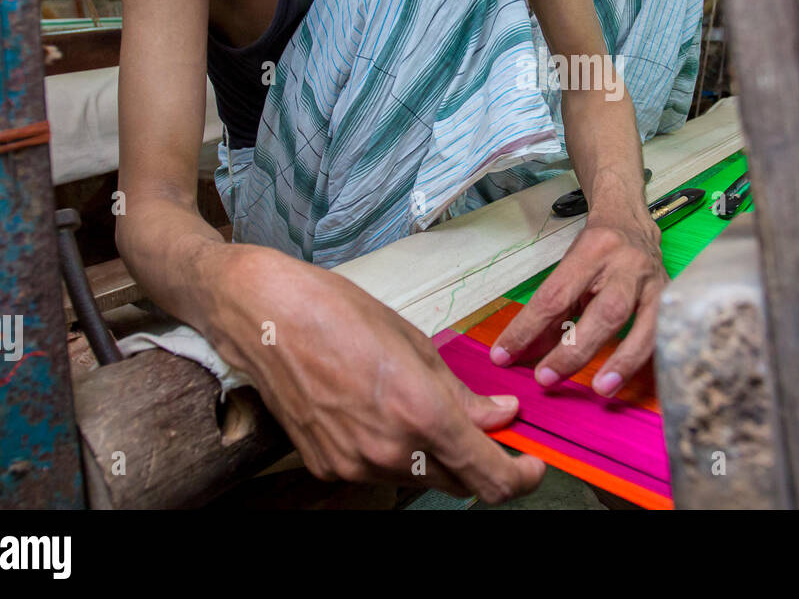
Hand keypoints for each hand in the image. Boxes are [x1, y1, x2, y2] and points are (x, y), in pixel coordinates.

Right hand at [208, 244, 545, 502]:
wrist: (266, 318)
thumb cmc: (338, 315)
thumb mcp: (415, 345)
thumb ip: (462, 394)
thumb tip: (501, 416)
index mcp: (420, 415)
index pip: (489, 478)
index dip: (520, 477)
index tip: (531, 463)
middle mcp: (390, 452)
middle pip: (459, 483)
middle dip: (482, 461)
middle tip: (488, 428)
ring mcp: (356, 465)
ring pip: (421, 479)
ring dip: (440, 457)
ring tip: (430, 411)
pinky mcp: (329, 468)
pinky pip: (382, 472)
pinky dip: (400, 454)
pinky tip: (389, 416)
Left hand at [489, 204, 667, 395]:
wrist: (633, 220)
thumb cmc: (597, 249)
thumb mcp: (568, 269)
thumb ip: (550, 312)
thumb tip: (522, 351)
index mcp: (592, 251)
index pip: (556, 295)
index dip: (528, 328)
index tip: (504, 355)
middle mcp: (627, 265)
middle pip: (604, 311)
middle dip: (574, 350)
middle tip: (546, 377)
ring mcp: (656, 282)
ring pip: (643, 325)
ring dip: (621, 361)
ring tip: (599, 389)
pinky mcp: (672, 298)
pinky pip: (663, 334)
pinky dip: (644, 360)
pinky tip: (628, 380)